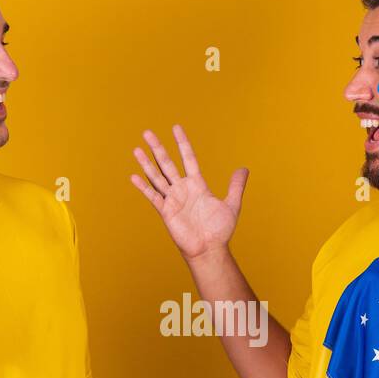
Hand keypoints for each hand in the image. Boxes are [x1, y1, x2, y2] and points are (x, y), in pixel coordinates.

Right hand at [130, 125, 248, 261]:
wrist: (210, 249)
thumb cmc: (220, 230)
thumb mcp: (232, 204)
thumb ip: (236, 186)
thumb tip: (244, 169)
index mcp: (197, 185)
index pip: (188, 158)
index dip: (182, 143)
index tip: (176, 127)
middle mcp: (182, 189)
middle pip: (167, 163)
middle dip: (158, 148)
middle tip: (148, 132)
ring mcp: (173, 200)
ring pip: (157, 177)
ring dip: (146, 163)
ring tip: (136, 149)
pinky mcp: (166, 212)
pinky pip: (153, 197)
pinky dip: (143, 187)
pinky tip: (134, 177)